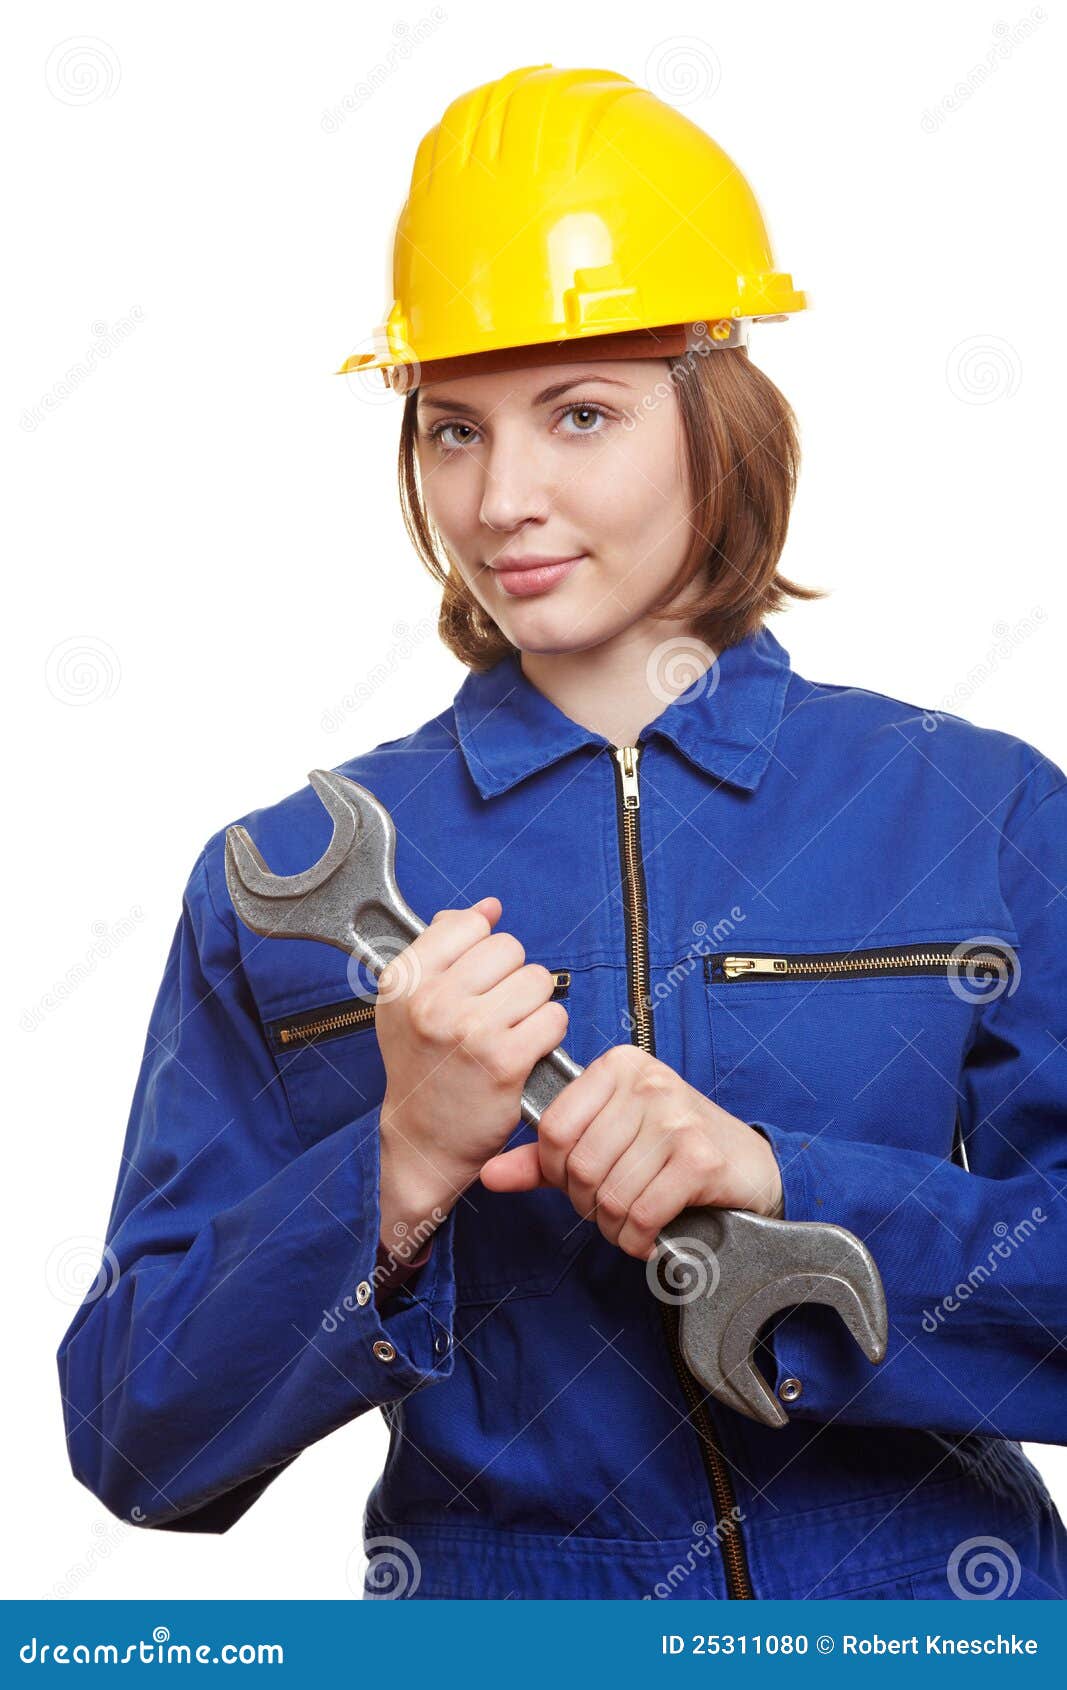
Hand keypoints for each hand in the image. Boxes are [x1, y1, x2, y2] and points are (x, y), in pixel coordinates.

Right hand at [375, 896, 569, 1219]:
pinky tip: (527, 1048)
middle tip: (496, 1009)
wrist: (423, 1139)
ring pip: (537, 980)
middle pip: (509, 948)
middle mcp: (433, 1002)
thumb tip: (489, 907)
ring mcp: (469, 1031)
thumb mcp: (409, 1001)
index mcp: (406, 980)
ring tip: (512, 1029)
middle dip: (512, 976)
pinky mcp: (504, 1061)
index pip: (470, 925)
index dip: (483, 949)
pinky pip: (554, 1018)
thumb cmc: (421, 1066)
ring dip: (535, 1004)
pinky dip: (549, 1032)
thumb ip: (444, 945)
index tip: (476, 976)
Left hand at [479, 1045, 783, 1260]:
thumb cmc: (672, 1151)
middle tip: (610, 1209)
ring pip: (609, 1193)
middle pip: (579, 1165)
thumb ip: (546, 1158)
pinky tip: (652, 1234)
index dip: (556, 1172)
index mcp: (617, 1066)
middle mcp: (647, 1081)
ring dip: (615, 1226)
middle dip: (588, 1204)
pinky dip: (639, 1238)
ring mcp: (675, 1116)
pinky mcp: (699, 1156)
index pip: (553, 1128)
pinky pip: (642, 1212)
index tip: (578, 1184)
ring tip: (633, 1221)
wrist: (749, 1168)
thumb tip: (487, 1174)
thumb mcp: (607, 1141)